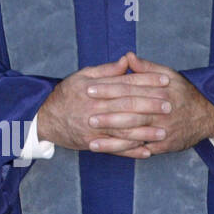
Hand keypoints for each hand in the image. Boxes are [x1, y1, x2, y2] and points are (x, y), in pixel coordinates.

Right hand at [37, 53, 171, 158]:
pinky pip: (114, 148)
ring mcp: (93, 127)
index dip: (146, 80)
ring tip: (163, 131)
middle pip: (127, 105)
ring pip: (123, 130)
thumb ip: (105, 70)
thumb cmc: (65, 95)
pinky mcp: (91, 143)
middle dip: (150, 105)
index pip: (125, 83)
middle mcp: (94, 108)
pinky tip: (146, 151)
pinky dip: (131, 151)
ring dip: (144, 132)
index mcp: (94, 88)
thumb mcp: (81, 77)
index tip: (165, 79)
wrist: (45, 118)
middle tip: (169, 105)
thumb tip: (126, 61)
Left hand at [91, 53, 213, 154]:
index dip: (107, 89)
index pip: (128, 89)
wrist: (208, 115)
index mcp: (159, 91)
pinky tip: (108, 151)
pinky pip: (142, 148)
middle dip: (107, 116)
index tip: (88, 90)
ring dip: (111, 138)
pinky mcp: (165, 144)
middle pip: (130, 112)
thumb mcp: (169, 75)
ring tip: (90, 139)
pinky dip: (124, 151)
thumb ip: (146, 67)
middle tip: (86, 117)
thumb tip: (127, 56)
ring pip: (134, 134)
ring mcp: (163, 129)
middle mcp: (161, 111)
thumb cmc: (184, 93)